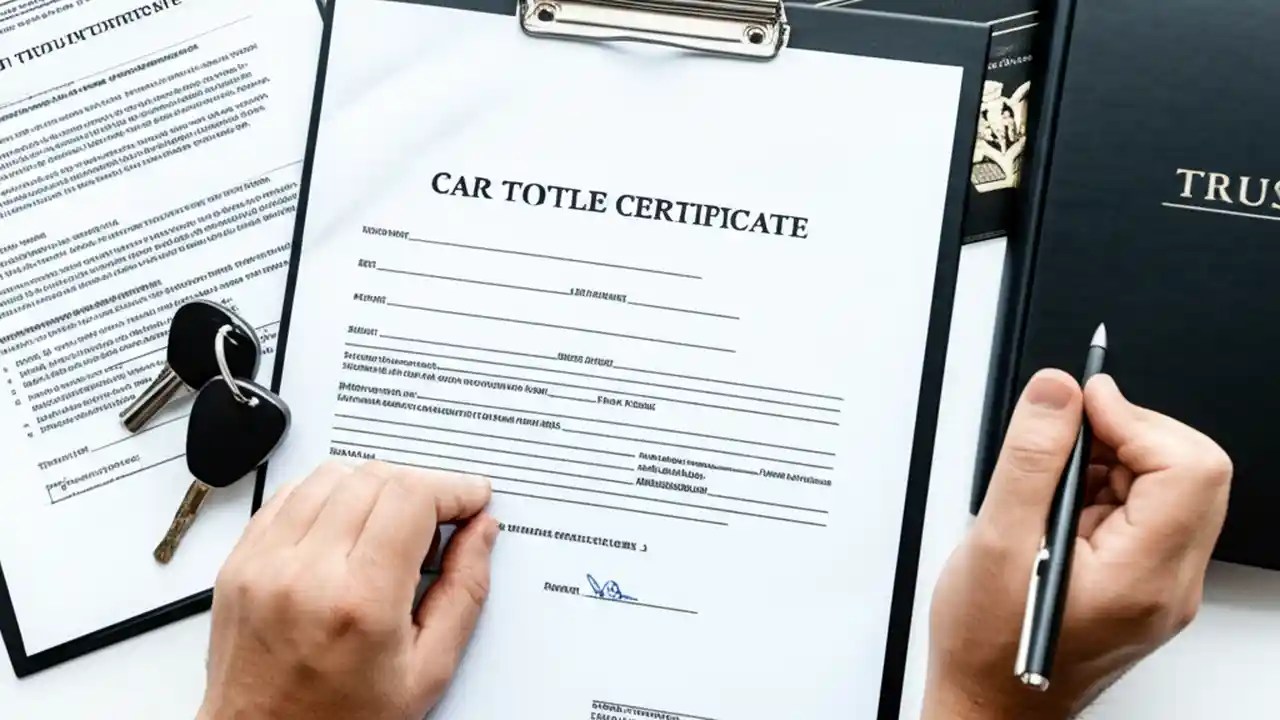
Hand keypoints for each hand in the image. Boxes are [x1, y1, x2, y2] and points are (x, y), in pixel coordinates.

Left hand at [197, 460, 498, 719]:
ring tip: (388, 526)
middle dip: (420, 487)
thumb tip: (481, 532)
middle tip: (438, 520)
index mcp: (361, 602)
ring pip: (331, 475)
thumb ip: (464, 594)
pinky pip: (289, 495)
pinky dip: (326, 496)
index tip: (471, 497)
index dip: (453, 487)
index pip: (412, 497)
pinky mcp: (239, 561)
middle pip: (376, 477)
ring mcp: (265, 564)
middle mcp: (306, 574)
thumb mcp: (427, 671)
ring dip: (373, 485)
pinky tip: (344, 527)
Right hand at [923, 370, 1231, 719]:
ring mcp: (1163, 584)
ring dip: (1114, 462)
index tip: (1082, 405)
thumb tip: (1057, 393)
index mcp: (1141, 576)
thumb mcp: (994, 543)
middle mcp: (1168, 583)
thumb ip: (1031, 461)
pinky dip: (1108, 489)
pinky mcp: (1147, 581)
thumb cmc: (990, 647)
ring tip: (1049, 489)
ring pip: (1170, 485)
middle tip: (1063, 440)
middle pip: (1191, 471)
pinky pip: (1149, 511)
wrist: (993, 702)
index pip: (1188, 467)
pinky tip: (1060, 509)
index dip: (1135, 418)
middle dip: (1126, 435)